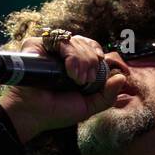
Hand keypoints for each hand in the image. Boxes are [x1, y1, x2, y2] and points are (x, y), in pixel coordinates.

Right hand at [0, 34, 127, 143]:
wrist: (33, 114)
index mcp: (74, 65)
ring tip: (75, 78)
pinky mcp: (36, 46)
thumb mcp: (88, 107)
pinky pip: (56, 39)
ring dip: (81, 59)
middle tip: (84, 80)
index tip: (100, 61)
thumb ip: (107, 95)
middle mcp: (61, 55)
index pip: (90, 47)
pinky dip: (68, 53)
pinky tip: (68, 70)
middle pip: (85, 43)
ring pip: (73, 40)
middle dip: (90, 61)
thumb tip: (121, 77)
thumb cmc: (56, 112)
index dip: (96, 52)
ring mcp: (49, 50)